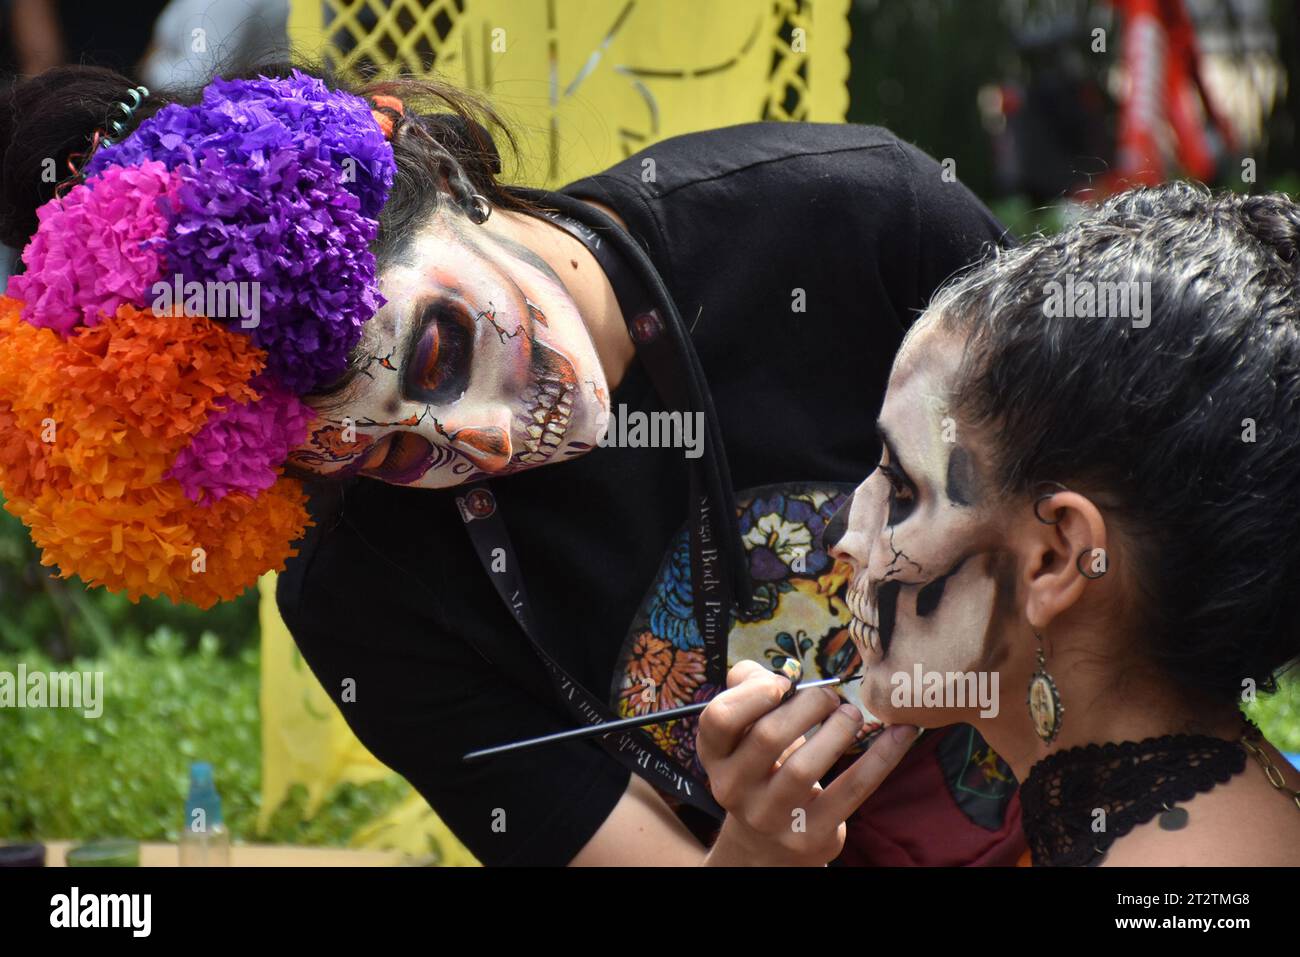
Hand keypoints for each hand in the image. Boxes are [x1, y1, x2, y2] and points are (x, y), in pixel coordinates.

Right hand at [698, 660, 917, 865]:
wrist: (767, 842)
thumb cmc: (763, 765)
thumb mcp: (745, 731)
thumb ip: (750, 688)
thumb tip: (782, 672)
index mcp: (715, 755)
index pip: (717, 718)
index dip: (751, 693)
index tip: (783, 683)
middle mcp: (733, 788)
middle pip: (767, 736)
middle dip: (808, 705)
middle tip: (830, 697)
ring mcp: (770, 817)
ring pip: (805, 768)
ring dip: (838, 730)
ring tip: (851, 715)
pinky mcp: (810, 835)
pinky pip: (851, 790)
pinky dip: (882, 757)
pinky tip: (903, 733)